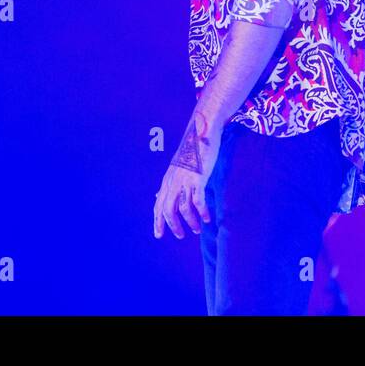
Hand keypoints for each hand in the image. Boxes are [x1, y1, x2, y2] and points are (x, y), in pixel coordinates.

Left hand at [154, 111, 219, 239]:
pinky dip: (202, 212)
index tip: (158, 235)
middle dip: (173, 225)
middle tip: (180, 236)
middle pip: (167, 210)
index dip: (157, 220)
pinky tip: (207, 218)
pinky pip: (197, 201)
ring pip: (183, 208)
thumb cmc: (192, 149)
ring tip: (196, 230)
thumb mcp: (177, 167)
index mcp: (168, 179)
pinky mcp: (198, 178)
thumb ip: (169, 183)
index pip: (158, 204)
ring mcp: (185, 180)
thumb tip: (159, 196)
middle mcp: (173, 180)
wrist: (202, 130)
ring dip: (190, 222)